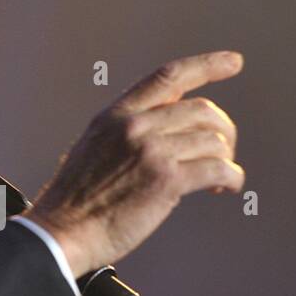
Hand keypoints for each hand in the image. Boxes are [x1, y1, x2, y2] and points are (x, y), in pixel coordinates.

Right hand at [20, 50, 245, 276]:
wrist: (62, 233)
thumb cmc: (76, 202)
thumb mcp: (95, 148)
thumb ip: (128, 132)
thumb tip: (167, 128)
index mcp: (117, 115)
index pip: (169, 77)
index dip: (207, 66)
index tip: (234, 62)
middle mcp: (135, 126)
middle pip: (202, 111)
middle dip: (223, 132)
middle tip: (224, 153)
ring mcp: (151, 152)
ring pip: (213, 141)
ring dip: (226, 160)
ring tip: (219, 179)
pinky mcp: (166, 181)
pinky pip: (217, 169)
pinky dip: (231, 178)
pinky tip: (226, 187)